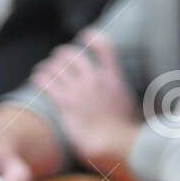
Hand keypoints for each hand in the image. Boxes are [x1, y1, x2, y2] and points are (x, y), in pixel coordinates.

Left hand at [35, 31, 140, 178]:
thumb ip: (129, 99)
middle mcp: (96, 79)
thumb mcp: (134, 109)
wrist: (114, 145)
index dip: (92, 37)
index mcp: (114, 78)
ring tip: (43, 69)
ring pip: (56, 66)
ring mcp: (79, 90)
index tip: (84, 35)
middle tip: (58, 57)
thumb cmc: (126, 132)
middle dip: (62, 53)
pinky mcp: (65, 103)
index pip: (103, 46)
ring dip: (47, 65)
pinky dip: (39, 78)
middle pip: (73, 55)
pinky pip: (47, 83)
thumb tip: (143, 104)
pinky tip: (36, 80)